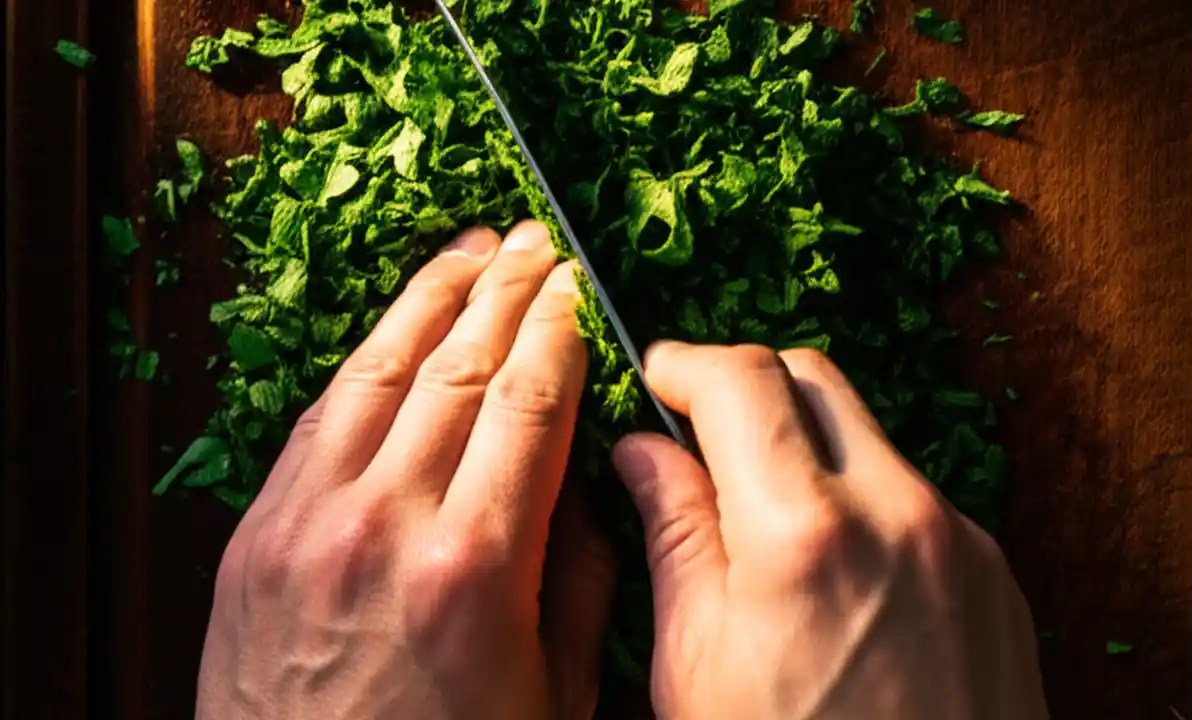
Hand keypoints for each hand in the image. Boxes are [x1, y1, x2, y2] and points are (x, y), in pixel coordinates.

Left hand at [197, 221, 616, 719]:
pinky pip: (319, 418)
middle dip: (505, 292)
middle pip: (458, 369)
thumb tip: (583, 478)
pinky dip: (366, 360)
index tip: (576, 283)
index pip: (529, 402)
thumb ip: (580, 575)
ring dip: (429, 300)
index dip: (557, 329)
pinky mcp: (258, 533)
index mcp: (473, 567)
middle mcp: (384, 525)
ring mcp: (308, 523)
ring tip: (469, 249)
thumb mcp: (554, 691)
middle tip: (534, 241)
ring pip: (379, 372)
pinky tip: (397, 329)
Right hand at [613, 343, 1049, 719]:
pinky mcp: (990, 570)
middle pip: (812, 377)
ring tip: (758, 505)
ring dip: (803, 440)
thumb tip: (643, 454)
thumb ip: (674, 537)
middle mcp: (897, 515)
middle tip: (698, 424)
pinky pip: (911, 492)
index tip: (657, 376)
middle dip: (745, 383)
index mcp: (804, 538)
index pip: (741, 380)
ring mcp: (956, 540)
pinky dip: (859, 494)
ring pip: (866, 431)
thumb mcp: (696, 669)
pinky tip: (827, 560)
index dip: (684, 363)